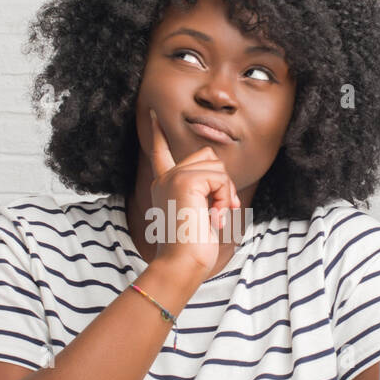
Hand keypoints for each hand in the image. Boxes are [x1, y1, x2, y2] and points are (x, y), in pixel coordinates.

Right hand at [146, 107, 240, 278]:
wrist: (181, 264)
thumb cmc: (192, 248)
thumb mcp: (197, 214)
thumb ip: (202, 190)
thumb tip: (218, 173)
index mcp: (164, 186)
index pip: (161, 152)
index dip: (157, 133)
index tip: (154, 114)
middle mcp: (165, 178)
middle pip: (208, 156)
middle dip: (222, 182)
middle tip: (221, 210)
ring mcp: (173, 178)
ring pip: (217, 167)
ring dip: (225, 193)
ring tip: (215, 216)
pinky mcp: (185, 181)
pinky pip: (220, 179)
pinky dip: (225, 199)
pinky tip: (215, 217)